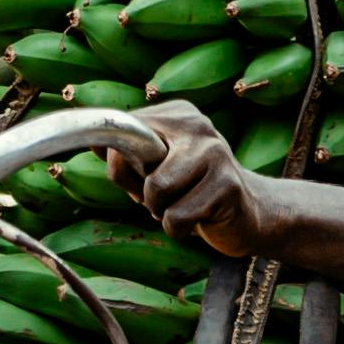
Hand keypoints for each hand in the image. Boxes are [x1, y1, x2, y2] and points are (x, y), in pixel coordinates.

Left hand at [126, 102, 285, 255]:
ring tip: (185, 205)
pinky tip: (201, 218)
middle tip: (167, 195)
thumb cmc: (192, 191)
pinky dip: (178, 229)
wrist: (249, 214)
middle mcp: (197, 126)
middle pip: (130, 160)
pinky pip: (176, 217)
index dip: (120, 167)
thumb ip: (125, 156)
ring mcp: (216, 153)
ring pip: (154, 190)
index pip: (121, 132)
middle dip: (138, 189)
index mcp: (177, 114)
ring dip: (160, 211)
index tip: (142, 178)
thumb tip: (93, 145)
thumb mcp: (155, 168)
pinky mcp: (228, 185)